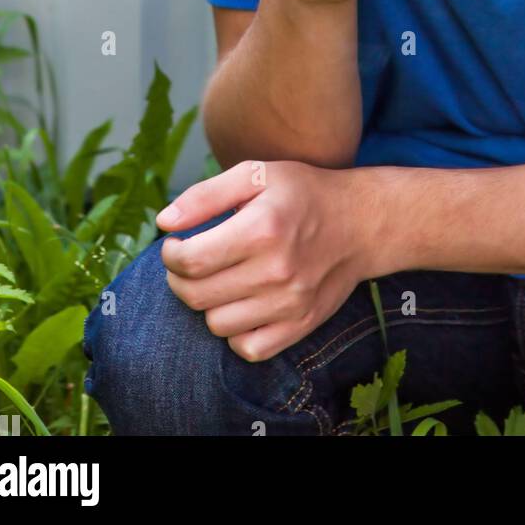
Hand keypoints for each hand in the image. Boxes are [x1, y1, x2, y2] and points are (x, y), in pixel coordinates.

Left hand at [156, 159, 371, 361]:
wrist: (360, 222)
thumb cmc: (302, 193)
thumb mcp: (256, 175)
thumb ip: (205, 195)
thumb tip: (164, 223)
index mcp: (263, 228)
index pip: (190, 261)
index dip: (170, 255)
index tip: (175, 244)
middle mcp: (277, 270)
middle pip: (197, 296)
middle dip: (179, 279)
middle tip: (189, 262)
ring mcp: (290, 303)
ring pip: (216, 324)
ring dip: (207, 304)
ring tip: (219, 279)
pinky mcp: (301, 325)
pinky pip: (247, 348)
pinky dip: (235, 333)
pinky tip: (240, 304)